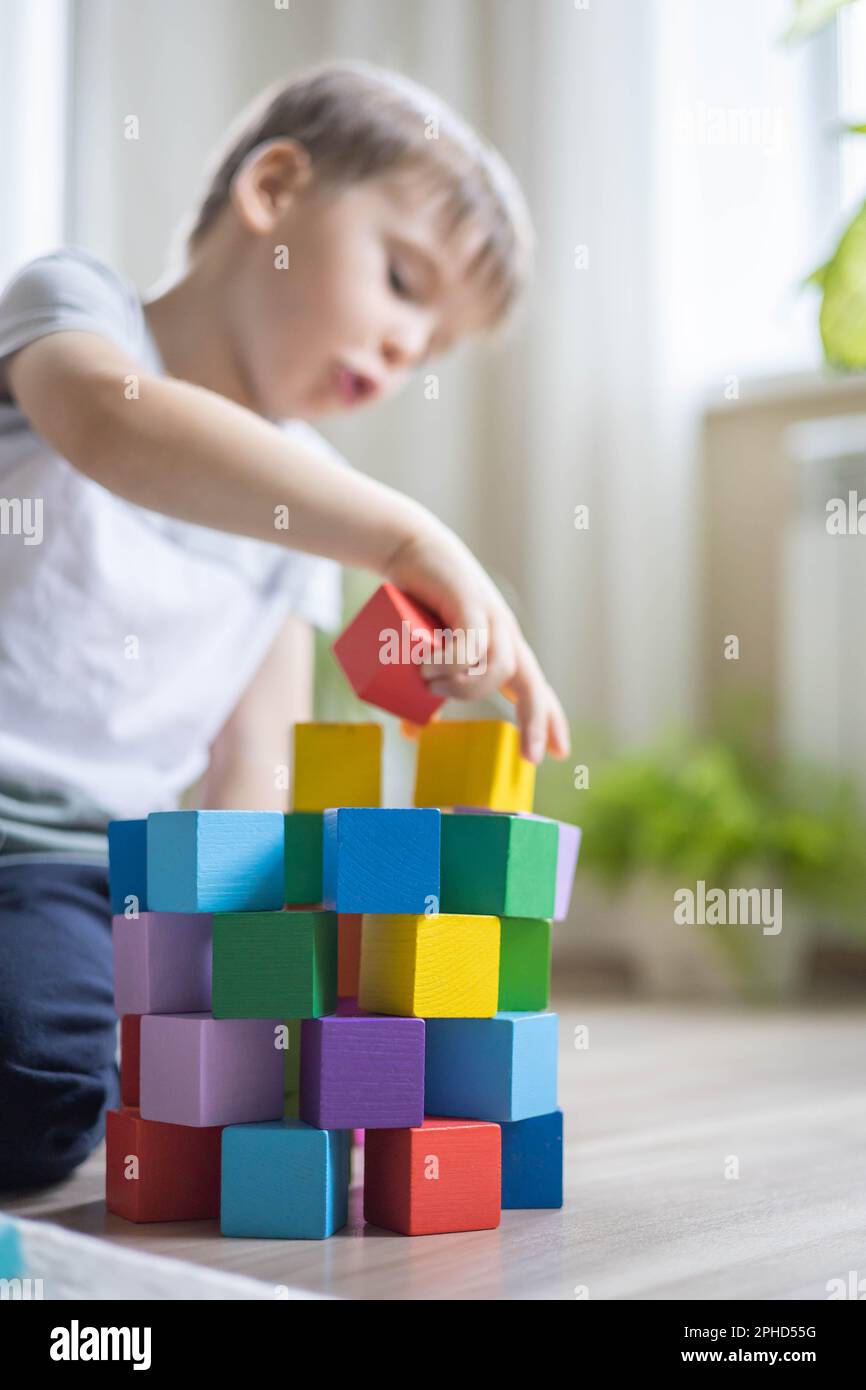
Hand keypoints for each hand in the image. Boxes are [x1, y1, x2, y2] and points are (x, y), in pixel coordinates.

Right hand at [385, 524, 569, 764]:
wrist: (410, 549)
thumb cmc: (419, 605)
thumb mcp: (426, 655)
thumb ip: (426, 690)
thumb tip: (413, 732)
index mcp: (500, 648)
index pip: (533, 688)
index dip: (548, 720)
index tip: (557, 753)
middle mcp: (503, 634)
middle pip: (531, 682)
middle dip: (536, 720)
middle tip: (530, 755)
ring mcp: (490, 617)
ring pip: (499, 667)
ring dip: (462, 686)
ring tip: (428, 681)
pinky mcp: (470, 602)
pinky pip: (472, 643)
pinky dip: (451, 661)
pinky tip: (428, 665)